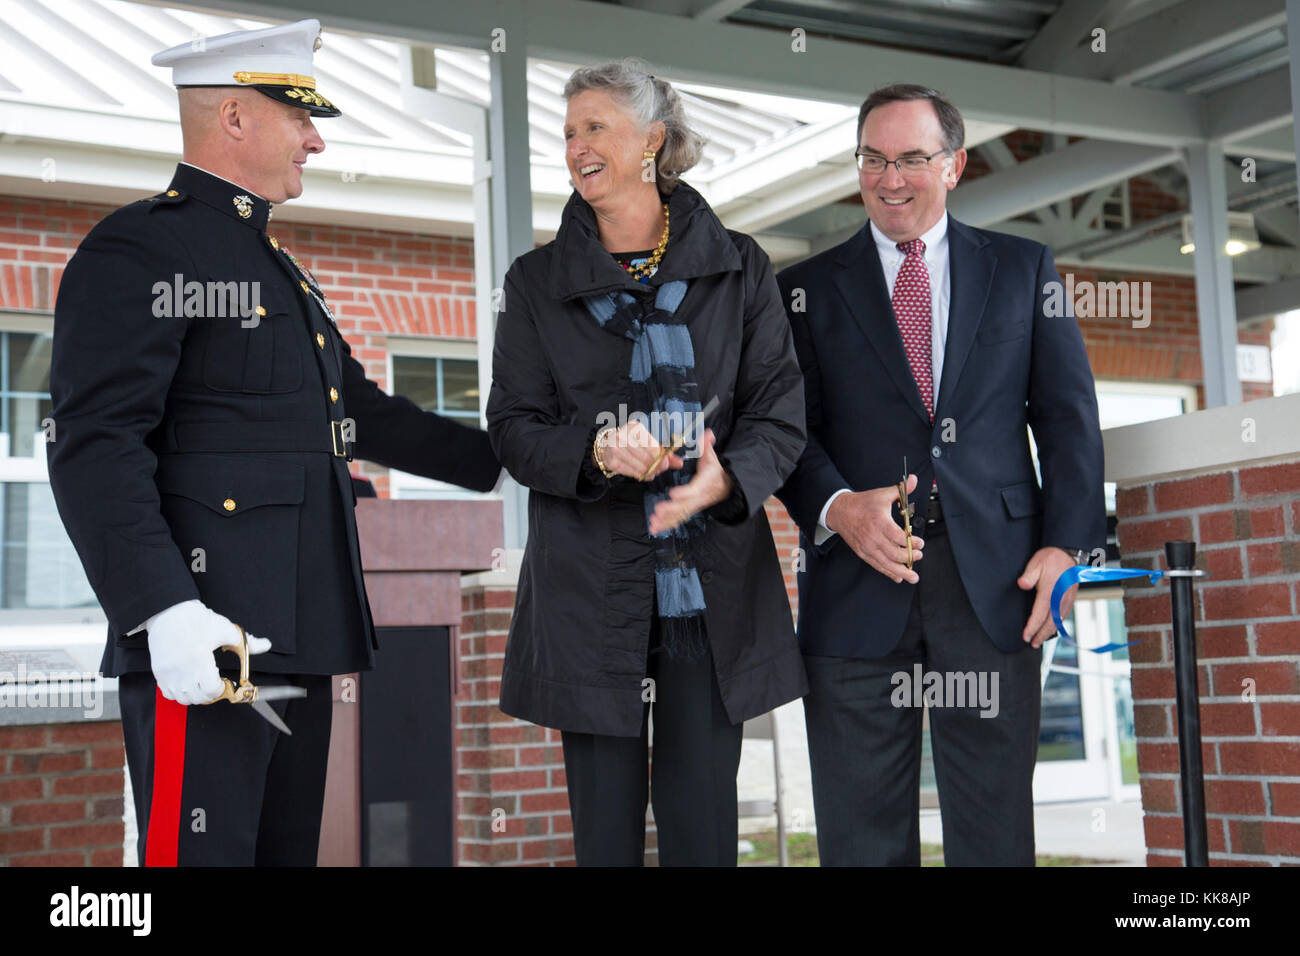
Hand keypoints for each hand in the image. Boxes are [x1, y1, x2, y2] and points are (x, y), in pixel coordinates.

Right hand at [145, 599, 271, 704]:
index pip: (211, 690)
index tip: (225, 682)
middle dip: (211, 694)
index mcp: (199, 659)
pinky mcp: (158, 671)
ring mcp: (168, 672)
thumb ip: (248, 642)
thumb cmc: (197, 619)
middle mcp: (181, 669)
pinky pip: (168, 693)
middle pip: (198, 698)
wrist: (169, 611)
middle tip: (216, 684)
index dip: (221, 689)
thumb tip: (266, 645)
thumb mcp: (226, 629)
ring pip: (182, 698)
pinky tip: (187, 682)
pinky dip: (179, 692)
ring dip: (195, 696)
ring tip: (202, 684)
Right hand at [594, 420, 683, 481]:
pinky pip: (631, 472)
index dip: (661, 457)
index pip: (652, 445)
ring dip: (649, 472)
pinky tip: (644, 475)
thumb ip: (664, 452)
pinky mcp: (612, 462)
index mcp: (635, 427)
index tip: (666, 463)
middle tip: (660, 470)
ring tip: (653, 473)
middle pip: (646, 457)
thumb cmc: (633, 443)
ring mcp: (615, 449)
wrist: (608, 445)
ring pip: (640, 466)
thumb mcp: (648, 442)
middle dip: (656, 466)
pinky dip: (640, 475)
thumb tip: (680, 463)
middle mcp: (623, 436)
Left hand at [647, 429, 732, 535]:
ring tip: (653, 523)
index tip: (672, 494)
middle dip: (671, 510)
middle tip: (657, 511)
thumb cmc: (715, 469)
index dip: (684, 493)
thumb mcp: (712, 456)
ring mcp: (695, 505)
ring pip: (680, 515)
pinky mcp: (690, 510)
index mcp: (705, 482)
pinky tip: (655, 528)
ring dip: (666, 521)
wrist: (726, 485)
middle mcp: (700, 497)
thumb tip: (707, 433)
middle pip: (685, 505)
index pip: (694, 489)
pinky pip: (678, 519)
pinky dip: (666, 525)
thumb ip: (707, 445)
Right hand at [825, 474, 924, 583]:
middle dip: (909, 557)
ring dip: (901, 571)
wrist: (840, 511)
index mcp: (879, 521)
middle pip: (893, 553)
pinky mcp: (863, 553)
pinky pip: (877, 566)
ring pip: (886, 563)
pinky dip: (888, 573)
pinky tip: (898, 577)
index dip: (910, 542)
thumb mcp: (882, 494)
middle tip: (919, 555)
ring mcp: (867, 547)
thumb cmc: (862, 504)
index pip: (897, 537)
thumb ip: (901, 489)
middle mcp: (873, 537)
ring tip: (913, 577)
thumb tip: (914, 480)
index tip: (920, 542)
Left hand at [1018, 547, 1076, 646]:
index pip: (1040, 614)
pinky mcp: (1070, 599)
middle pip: (1050, 622)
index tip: (1025, 636)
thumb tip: (1022, 584)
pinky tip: (1051, 628)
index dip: (1032, 627)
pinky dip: (1057, 625)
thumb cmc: (1051, 558)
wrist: (1068, 553)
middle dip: (1041, 635)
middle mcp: (1060, 598)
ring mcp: (1067, 599)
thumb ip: (1029, 575)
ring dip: (1049, 632)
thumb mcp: (1036, 563)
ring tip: (1040, 640)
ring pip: (1058, 621)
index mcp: (1050, 591)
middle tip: (1032, 643)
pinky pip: (1064, 615)